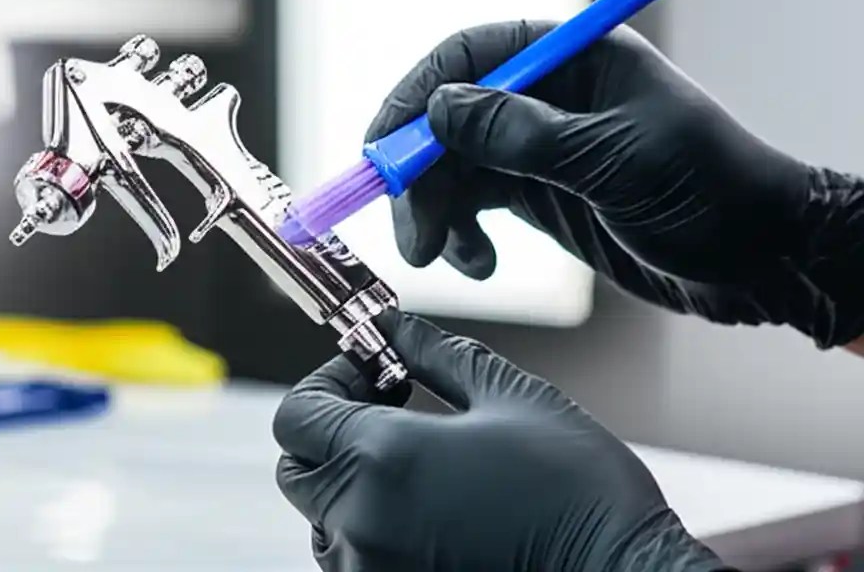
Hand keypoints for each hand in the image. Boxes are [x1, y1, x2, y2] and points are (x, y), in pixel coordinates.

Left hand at [272, 312, 728, 571]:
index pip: (295, 415)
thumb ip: (434, 353)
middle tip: (390, 408)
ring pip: (321, 518)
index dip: (326, 384)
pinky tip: (428, 507)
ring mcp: (370, 569)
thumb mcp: (509, 396)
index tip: (372, 372)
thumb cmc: (577, 488)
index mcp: (379, 460)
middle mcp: (358, 522)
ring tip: (415, 461)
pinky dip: (370, 527)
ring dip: (349, 482)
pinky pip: (352, 557)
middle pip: (299, 467)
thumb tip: (389, 325)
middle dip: (332, 430)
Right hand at [368, 20, 863, 348]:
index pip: (470, 55)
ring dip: (435, 211)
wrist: (762, 259)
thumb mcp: (612, 160)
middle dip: (420, 174)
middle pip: (449, 120)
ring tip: (441, 257)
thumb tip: (440, 110)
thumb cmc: (709, 191)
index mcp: (573, 57)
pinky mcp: (541, 196)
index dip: (417, 97)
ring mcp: (541, 148)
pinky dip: (464, 235)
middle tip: (412, 231)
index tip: (385, 148)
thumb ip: (521, 135)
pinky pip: (476, 206)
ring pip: (455, 168)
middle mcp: (548, 96)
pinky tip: (478, 264)